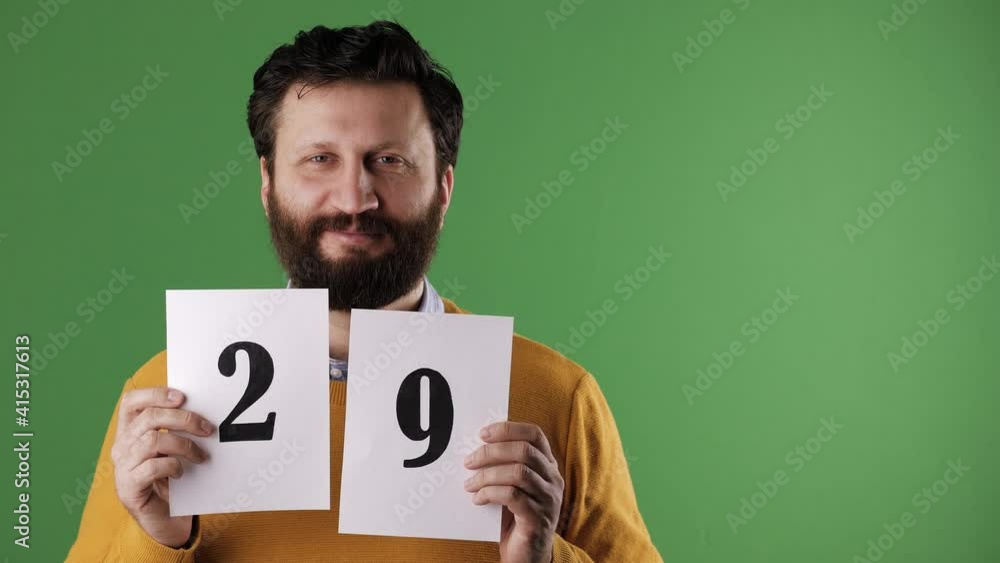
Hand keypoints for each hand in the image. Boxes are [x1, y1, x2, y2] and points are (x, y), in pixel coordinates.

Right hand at [110, 386, 212, 547]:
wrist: (166, 520)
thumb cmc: (173, 480)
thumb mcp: (174, 450)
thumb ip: (177, 430)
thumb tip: (202, 410)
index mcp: (130, 432)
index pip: (130, 402)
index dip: (154, 394)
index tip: (182, 397)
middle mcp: (121, 447)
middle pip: (148, 418)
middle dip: (183, 419)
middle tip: (207, 429)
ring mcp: (122, 467)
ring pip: (152, 440)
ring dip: (184, 445)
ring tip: (200, 456)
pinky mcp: (129, 488)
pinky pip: (151, 467)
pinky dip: (172, 466)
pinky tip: (182, 473)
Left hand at [464, 421, 563, 562]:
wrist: (528, 556)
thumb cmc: (516, 517)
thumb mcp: (514, 486)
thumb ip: (504, 467)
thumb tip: (476, 447)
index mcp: (548, 466)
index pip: (534, 435)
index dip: (508, 429)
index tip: (483, 433)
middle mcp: (553, 479)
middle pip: (524, 451)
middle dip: (491, 452)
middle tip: (469, 461)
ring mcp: (548, 499)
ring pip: (518, 472)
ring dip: (487, 475)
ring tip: (469, 484)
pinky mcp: (538, 518)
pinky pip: (512, 496)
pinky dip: (490, 493)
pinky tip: (478, 499)